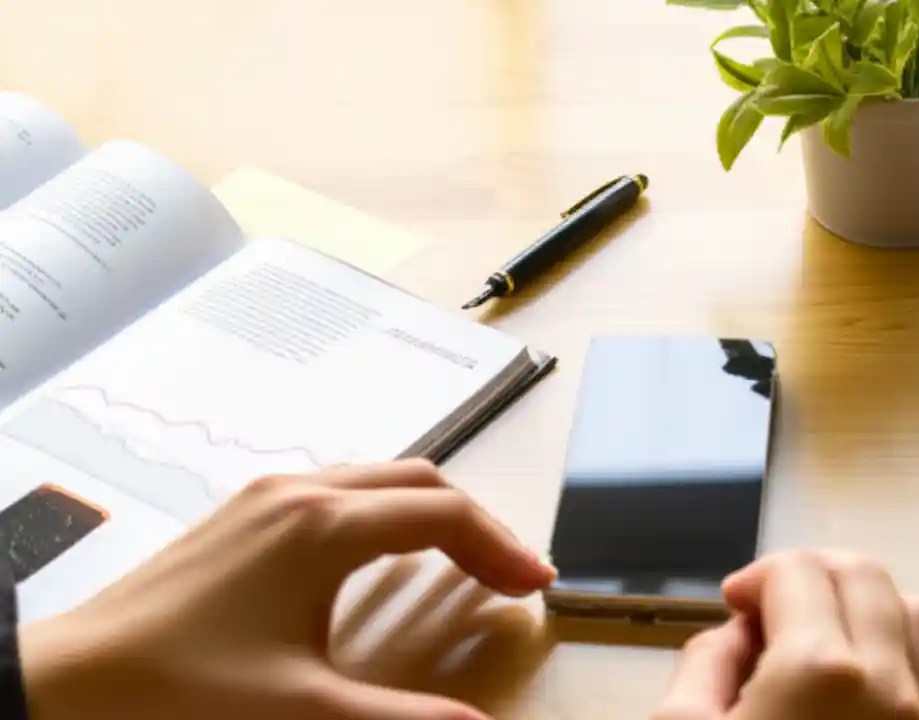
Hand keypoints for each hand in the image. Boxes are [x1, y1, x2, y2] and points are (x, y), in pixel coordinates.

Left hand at [19, 460, 556, 719]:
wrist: (67, 683)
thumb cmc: (179, 691)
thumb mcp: (304, 710)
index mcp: (324, 528)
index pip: (443, 514)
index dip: (501, 546)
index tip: (534, 583)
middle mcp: (300, 495)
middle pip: (417, 481)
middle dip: (475, 522)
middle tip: (508, 574)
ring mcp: (265, 499)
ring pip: (376, 478)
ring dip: (430, 510)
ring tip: (461, 560)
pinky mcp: (240, 515)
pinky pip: (337, 490)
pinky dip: (384, 512)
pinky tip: (381, 555)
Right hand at [652, 551, 918, 719]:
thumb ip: (704, 662)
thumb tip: (738, 633)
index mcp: (820, 670)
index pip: (795, 570)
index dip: (755, 577)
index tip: (733, 606)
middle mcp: (890, 684)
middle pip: (864, 574)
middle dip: (811, 574)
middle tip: (770, 609)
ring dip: (868, 605)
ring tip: (822, 637)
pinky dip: (898, 653)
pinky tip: (855, 683)